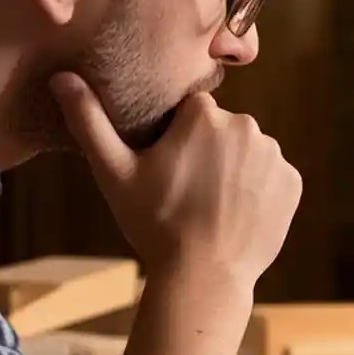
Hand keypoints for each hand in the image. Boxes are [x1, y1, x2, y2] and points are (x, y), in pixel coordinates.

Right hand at [49, 73, 301, 287]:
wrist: (204, 277)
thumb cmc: (155, 224)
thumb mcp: (114, 172)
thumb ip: (89, 121)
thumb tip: (61, 77)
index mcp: (205, 115)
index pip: (191, 113)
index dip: (177, 139)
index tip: (169, 169)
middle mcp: (247, 126)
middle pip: (222, 131)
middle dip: (208, 153)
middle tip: (188, 193)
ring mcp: (275, 156)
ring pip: (248, 154)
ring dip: (234, 172)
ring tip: (212, 208)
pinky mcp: (292, 184)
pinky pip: (272, 178)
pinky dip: (258, 193)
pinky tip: (236, 216)